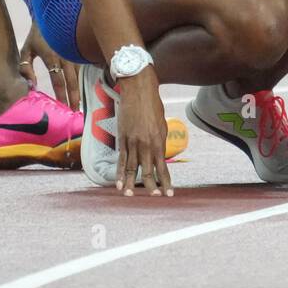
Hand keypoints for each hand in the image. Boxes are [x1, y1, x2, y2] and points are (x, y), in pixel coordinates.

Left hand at [20, 22, 79, 108]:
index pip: (58, 79)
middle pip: (72, 81)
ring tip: (79, 106)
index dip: (61, 94)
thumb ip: (26, 68)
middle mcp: (65, 56)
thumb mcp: (26, 50)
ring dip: (79, 91)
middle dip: (74, 97)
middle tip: (74, 112)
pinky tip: (83, 92)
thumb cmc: (36, 35)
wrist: (51, 15)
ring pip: (79, 76)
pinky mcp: (78, 53)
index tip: (62, 107)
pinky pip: (81, 70)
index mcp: (51, 56)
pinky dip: (81, 82)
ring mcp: (73, 54)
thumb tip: (31, 86)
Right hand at [114, 66, 170, 196]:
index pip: (163, 167)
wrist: (138, 90)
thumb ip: (159, 141)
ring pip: (131, 167)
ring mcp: (132, 142)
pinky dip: (119, 173)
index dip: (166, 182)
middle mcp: (145, 145)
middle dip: (151, 186)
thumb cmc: (153, 105)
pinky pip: (121, 159)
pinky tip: (118, 184)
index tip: (169, 194)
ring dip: (131, 183)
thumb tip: (159, 154)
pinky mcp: (122, 139)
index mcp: (158, 142)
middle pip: (148, 170)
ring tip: (130, 195)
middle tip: (154, 197)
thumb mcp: (161, 124)